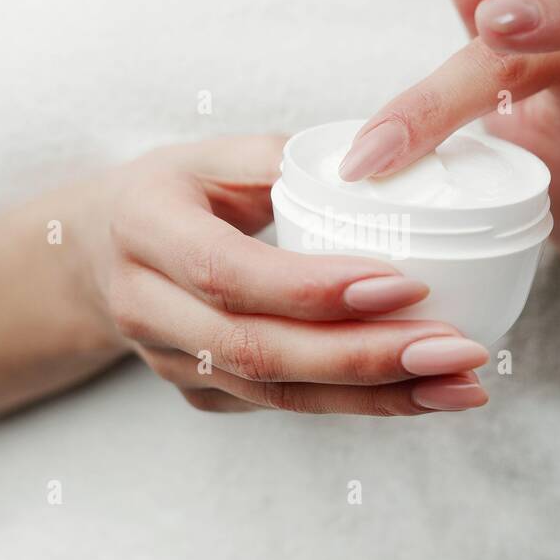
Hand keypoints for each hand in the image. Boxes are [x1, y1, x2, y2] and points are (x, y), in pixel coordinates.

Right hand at [81, 134, 490, 414]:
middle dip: (366, 358)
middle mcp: (147, 307)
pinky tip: (426, 392)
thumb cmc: (171, 192)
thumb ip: (282, 159)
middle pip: (259, 351)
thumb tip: (379, 166)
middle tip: (457, 350)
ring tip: (461, 384)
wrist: (98, 254)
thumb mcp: (210, 153)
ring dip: (379, 396)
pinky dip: (361, 403)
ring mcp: (171, 362)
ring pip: (278, 394)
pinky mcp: (201, 394)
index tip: (406, 284)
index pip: (230, 273)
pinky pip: (286, 406)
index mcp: (145, 231)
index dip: (316, 288)